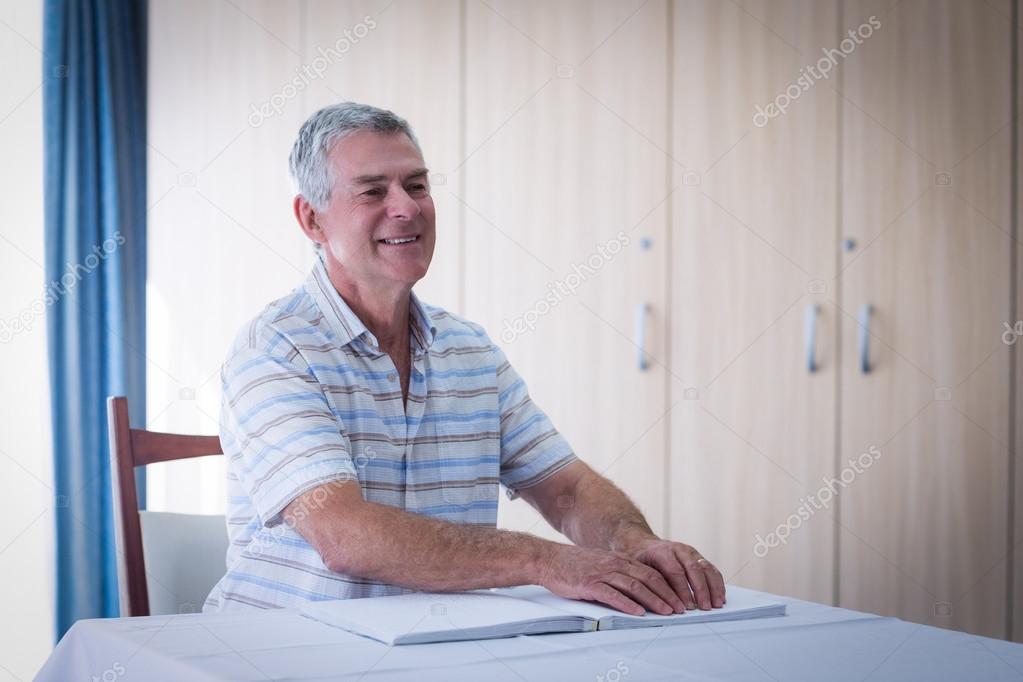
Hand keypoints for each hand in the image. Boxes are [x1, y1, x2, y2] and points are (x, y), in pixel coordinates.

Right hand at [537, 544, 686, 615]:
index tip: (680, 599)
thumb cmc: (574, 565)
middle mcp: (614, 564)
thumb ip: (618, 573)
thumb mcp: (601, 564)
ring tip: (667, 611)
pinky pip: (613, 594)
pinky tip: (639, 612)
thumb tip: (637, 591)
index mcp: (619, 560)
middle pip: (648, 579)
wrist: (549, 559)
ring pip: (635, 586)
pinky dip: (628, 603)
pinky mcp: (590, 583)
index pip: (651, 573)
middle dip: (667, 594)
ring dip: (654, 600)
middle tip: (681, 608)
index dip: (668, 586)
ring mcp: (603, 573)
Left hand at [624, 537, 725, 609]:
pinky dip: (717, 583)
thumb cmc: (640, 560)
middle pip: (694, 569)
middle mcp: (678, 549)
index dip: (682, 591)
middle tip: (705, 608)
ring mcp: (690, 552)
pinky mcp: (698, 556)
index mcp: (661, 551)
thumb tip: (659, 604)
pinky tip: (720, 596)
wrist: (643, 544)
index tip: (686, 607)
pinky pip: (711, 568)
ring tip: (717, 604)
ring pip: (706, 567)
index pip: (675, 572)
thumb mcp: (638, 569)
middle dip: (701, 590)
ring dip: (713, 587)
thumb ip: (650, 584)